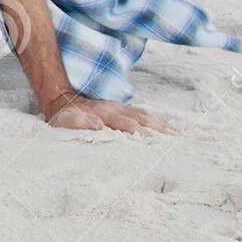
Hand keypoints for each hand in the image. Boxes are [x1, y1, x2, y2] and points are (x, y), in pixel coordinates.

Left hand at [43, 92, 171, 133]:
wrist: (63, 98)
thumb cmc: (64, 115)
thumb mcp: (66, 120)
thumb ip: (79, 122)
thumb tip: (97, 124)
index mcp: (105, 114)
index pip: (128, 125)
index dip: (141, 133)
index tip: (155, 143)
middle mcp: (117, 110)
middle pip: (143, 120)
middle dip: (159, 131)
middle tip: (176, 143)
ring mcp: (121, 109)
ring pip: (146, 116)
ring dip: (161, 126)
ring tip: (178, 136)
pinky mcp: (122, 110)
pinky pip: (143, 113)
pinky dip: (157, 120)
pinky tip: (168, 126)